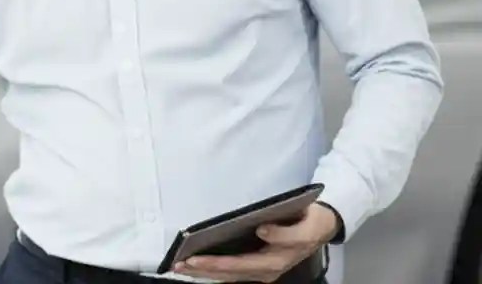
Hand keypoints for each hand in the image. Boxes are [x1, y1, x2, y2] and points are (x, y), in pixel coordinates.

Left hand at [173, 203, 336, 282]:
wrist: (322, 226)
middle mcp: (267, 270)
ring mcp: (262, 270)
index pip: (238, 266)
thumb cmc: (311, 224)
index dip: (215, 264)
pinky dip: (214, 270)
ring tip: (181, 267)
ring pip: (228, 275)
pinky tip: (198, 267)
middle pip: (229, 274)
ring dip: (204, 273)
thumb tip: (263, 232)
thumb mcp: (305, 226)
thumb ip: (286, 233)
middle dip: (202, 271)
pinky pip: (232, 272)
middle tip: (177, 264)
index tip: (194, 260)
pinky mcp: (258, 265)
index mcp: (275, 262)